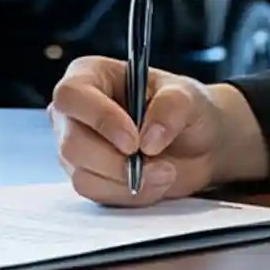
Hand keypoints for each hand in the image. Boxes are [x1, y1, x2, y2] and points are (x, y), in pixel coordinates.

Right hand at [47, 56, 269, 206]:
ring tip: (166, 172)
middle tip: (160, 165)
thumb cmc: (184, 108)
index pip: (71, 95)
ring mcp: (76, 148)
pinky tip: (154, 182)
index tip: (134, 141)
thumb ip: (170, 108)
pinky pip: (98, 195)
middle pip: (72, 144)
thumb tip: (148, 140)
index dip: (99, 119)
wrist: (197, 145)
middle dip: (117, 162)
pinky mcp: (87, 177)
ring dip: (128, 181)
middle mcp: (74, 112)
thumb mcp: (187, 97)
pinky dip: (131, 194)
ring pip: (83, 176)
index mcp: (89, 75)